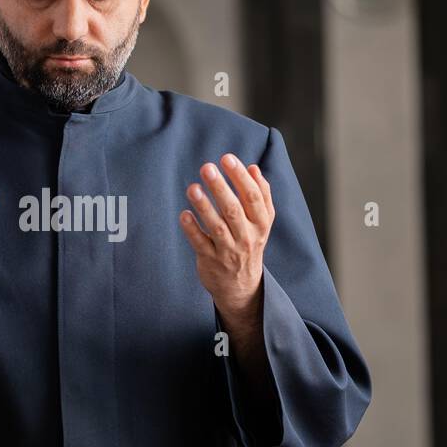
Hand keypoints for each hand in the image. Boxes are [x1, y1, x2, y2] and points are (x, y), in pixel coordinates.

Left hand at [179, 153, 273, 320]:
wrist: (242, 287)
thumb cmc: (249, 244)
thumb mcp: (262, 222)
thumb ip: (261, 195)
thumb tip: (253, 167)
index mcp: (261, 224)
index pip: (253, 197)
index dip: (240, 177)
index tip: (227, 159)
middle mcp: (247, 237)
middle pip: (234, 210)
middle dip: (221, 187)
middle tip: (207, 167)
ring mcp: (229, 251)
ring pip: (217, 227)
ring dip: (204, 206)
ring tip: (193, 188)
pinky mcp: (210, 261)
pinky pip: (200, 243)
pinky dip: (192, 229)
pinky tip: (184, 214)